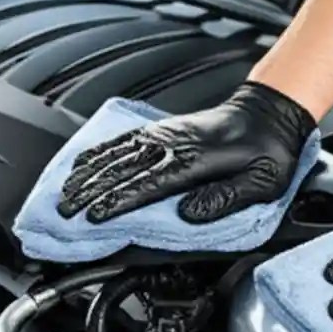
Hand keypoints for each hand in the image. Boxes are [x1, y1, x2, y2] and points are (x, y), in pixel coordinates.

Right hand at [57, 82, 316, 223]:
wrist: (269, 114)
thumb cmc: (268, 151)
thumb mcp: (262, 183)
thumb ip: (226, 199)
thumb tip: (191, 214)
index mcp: (194, 162)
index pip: (147, 185)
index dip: (118, 202)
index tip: (94, 217)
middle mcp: (173, 145)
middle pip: (121, 170)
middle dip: (89, 192)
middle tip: (65, 212)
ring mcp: (164, 135)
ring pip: (116, 155)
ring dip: (87, 174)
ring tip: (64, 192)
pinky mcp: (162, 131)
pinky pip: (123, 141)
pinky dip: (99, 152)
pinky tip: (82, 161)